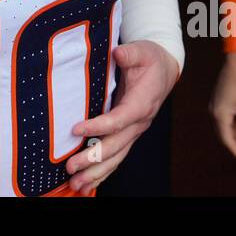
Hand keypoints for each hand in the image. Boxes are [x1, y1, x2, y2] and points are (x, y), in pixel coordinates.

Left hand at [65, 40, 179, 192]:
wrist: (165, 69)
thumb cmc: (151, 59)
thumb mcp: (142, 51)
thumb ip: (130, 53)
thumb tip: (119, 53)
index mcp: (141, 103)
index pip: (119, 120)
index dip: (98, 126)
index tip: (76, 130)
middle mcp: (139, 122)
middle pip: (116, 146)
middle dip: (92, 159)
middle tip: (70, 167)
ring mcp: (135, 131)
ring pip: (116, 157)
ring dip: (96, 172)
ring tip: (75, 185)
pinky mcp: (129, 134)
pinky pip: (117, 157)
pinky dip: (103, 172)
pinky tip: (88, 184)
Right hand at [210, 53, 235, 160]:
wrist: (235, 63)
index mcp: (220, 114)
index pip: (227, 139)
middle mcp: (213, 112)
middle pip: (222, 135)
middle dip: (235, 145)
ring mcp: (214, 106)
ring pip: (222, 128)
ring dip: (234, 136)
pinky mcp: (217, 101)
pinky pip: (222, 120)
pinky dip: (231, 127)